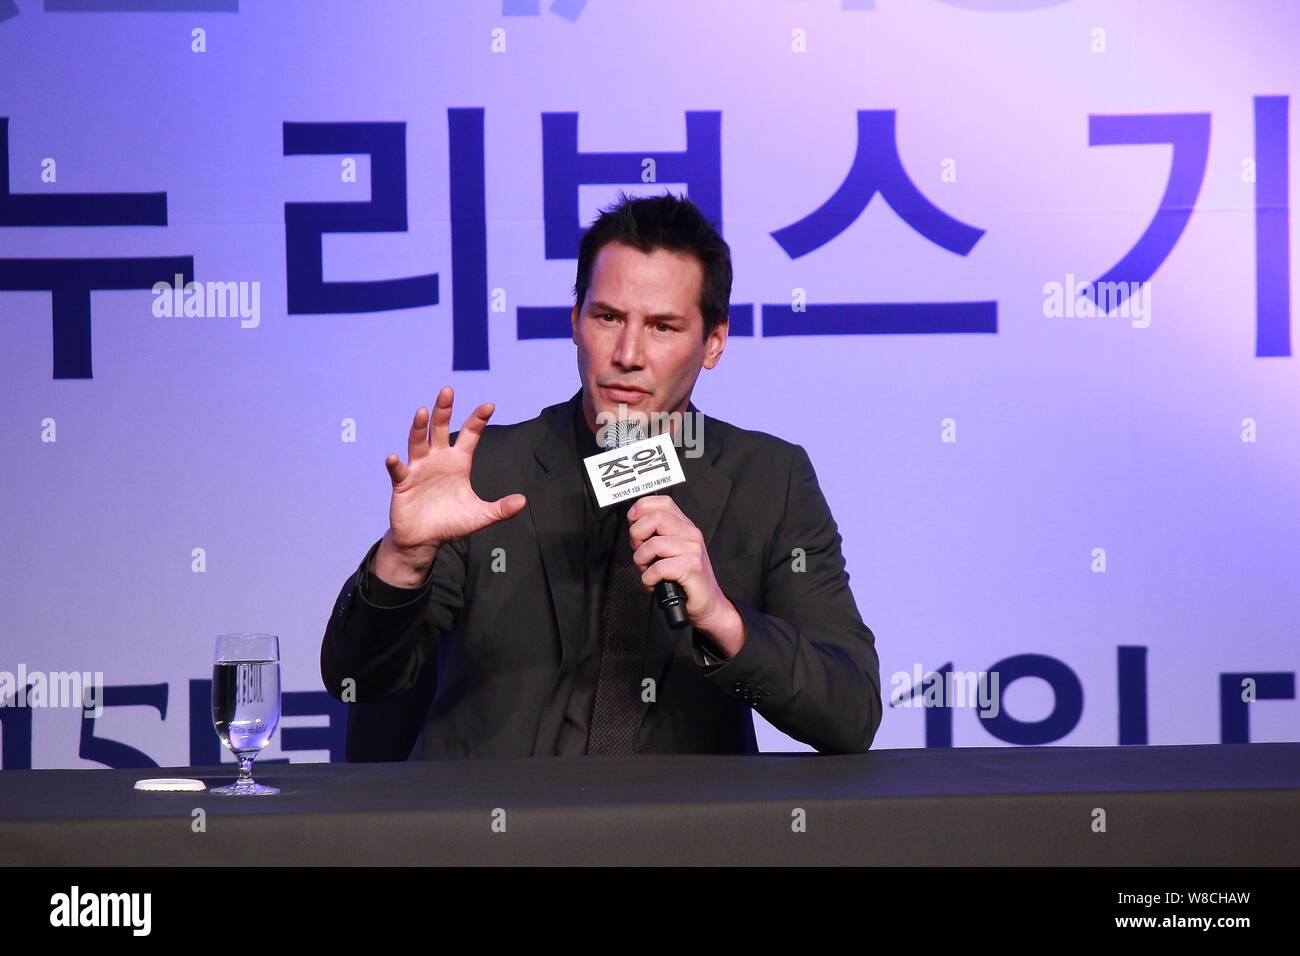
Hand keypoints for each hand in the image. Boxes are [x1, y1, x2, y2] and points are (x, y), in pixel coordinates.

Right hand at [384, 385, 526, 556]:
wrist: (425, 540)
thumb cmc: (451, 523)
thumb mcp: (480, 516)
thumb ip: (500, 509)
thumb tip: (523, 502)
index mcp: (459, 462)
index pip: (470, 435)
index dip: (478, 420)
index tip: (489, 405)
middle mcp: (438, 459)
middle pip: (440, 429)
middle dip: (444, 410)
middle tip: (448, 391)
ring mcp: (419, 468)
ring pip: (418, 442)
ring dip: (419, 428)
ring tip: (422, 412)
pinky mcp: (403, 483)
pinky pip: (398, 471)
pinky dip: (396, 464)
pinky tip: (394, 457)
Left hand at [627, 495, 745, 655]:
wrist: (709, 604)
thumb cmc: (685, 579)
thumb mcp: (671, 551)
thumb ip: (656, 535)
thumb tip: (633, 523)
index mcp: (685, 526)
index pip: (662, 502)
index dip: (641, 508)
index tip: (632, 522)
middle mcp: (691, 534)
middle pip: (655, 518)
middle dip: (637, 535)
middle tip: (640, 553)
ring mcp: (692, 550)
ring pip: (652, 544)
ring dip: (641, 562)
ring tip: (647, 571)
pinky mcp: (691, 567)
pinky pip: (657, 568)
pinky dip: (648, 579)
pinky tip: (653, 583)